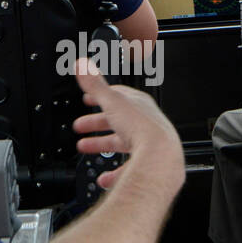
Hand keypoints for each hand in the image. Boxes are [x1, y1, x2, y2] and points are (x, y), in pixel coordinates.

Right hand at [71, 60, 183, 192]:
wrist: (160, 158)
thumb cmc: (143, 128)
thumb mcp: (113, 101)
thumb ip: (96, 84)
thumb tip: (83, 64)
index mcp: (138, 106)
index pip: (118, 97)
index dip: (101, 97)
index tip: (89, 99)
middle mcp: (145, 123)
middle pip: (117, 121)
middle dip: (97, 123)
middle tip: (80, 125)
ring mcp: (146, 144)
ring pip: (121, 143)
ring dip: (102, 145)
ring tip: (84, 147)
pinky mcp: (146, 164)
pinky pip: (128, 169)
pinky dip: (114, 173)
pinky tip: (104, 178)